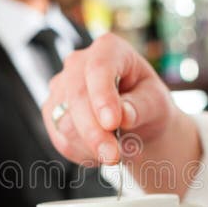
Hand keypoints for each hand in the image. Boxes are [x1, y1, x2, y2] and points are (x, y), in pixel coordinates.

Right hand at [42, 33, 178, 165]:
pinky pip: (61, 138)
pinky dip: (83, 153)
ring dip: (92, 147)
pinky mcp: (51, 112)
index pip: (99, 68)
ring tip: (118, 154)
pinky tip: (101, 153)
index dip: (103, 96)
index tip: (112, 123)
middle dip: (94, 132)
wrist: (137, 123)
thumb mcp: (156, 103)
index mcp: (109, 49)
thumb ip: (141, 107)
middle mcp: (78, 63)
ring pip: (65, 122)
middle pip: (77, 97)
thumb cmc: (148, 104)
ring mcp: (61, 87)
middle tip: (113, 157)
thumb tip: (123, 115)